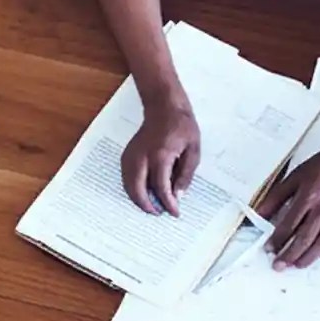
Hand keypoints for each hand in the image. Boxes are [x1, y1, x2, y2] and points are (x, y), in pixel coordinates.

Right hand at [121, 99, 200, 216]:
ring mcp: (132, 155)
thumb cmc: (182, 126)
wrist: (164, 107)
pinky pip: (126, 178)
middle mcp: (142, 157)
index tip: (174, 212)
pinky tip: (143, 193)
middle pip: (138, 190)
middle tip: (160, 213)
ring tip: (152, 206)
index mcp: (161, 156)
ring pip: (129, 185)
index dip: (168, 203)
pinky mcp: (127, 154)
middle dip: (148, 206)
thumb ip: (185, 174)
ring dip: (138, 199)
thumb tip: (178, 195)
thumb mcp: (193, 150)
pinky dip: (132, 189)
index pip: (161, 187)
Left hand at [255, 140, 319, 269]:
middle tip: (279, 265)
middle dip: (288, 256)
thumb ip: (276, 197)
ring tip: (296, 265)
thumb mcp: (296, 176)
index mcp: (308, 197)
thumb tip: (260, 212)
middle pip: (303, 241)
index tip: (270, 248)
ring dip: (306, 259)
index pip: (288, 227)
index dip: (276, 240)